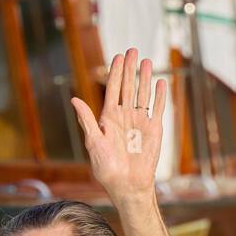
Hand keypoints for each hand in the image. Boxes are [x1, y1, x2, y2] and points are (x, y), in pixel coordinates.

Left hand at [70, 48, 166, 200]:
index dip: (115, 73)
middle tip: (132, 50)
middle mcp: (125, 117)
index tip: (118, 57)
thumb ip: (87, 121)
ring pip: (143, 94)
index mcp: (109, 118)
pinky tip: (161, 82)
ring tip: (147, 61)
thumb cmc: (107, 168)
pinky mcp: (154, 129)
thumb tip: (74, 100)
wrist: (127, 185)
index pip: (113, 90)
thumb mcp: (94, 143)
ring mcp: (140, 121)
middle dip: (130, 69)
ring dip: (145, 78)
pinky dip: (160, 96)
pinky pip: (158, 108)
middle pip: (128, 87)